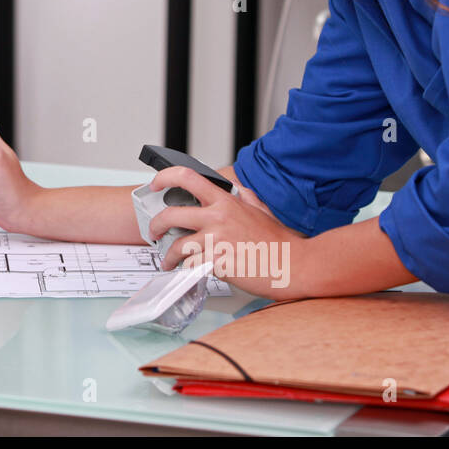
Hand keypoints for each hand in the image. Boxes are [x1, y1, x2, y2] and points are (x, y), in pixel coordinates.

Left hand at [148, 166, 305, 298]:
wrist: (295, 265)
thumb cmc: (281, 241)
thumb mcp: (260, 209)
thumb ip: (242, 195)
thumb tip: (230, 185)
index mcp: (226, 202)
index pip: (188, 178)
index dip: (165, 178)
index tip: (156, 184)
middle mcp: (218, 217)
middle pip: (171, 215)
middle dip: (155, 225)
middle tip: (154, 231)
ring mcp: (216, 240)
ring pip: (177, 245)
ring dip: (167, 255)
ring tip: (168, 261)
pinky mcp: (217, 263)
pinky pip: (190, 265)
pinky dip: (186, 269)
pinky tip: (187, 271)